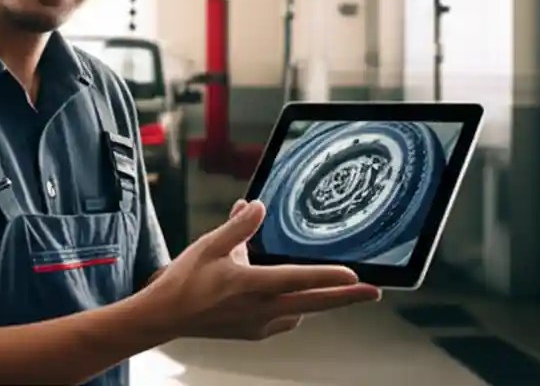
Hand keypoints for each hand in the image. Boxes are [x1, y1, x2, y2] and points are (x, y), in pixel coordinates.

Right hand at [140, 199, 381, 341]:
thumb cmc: (185, 279)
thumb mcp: (209, 244)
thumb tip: (257, 206)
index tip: (354, 275)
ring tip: (334, 290)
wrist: (165, 315)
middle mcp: (258, 308)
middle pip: (313, 304)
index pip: (297, 280)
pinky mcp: (253, 333)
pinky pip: (284, 320)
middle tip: (374, 293)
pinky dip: (295, 309)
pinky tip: (291, 299)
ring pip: (300, 312)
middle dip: (346, 298)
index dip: (328, 277)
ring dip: (318, 302)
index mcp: (248, 284)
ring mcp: (258, 324)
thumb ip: (238, 226)